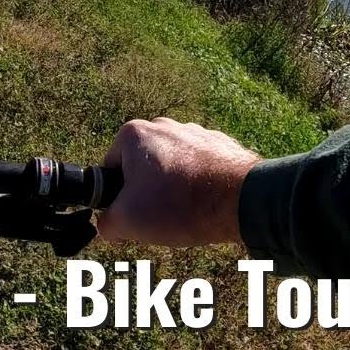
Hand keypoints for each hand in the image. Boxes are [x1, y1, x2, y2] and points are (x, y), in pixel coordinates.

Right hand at [97, 117, 259, 246]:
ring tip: (186, 212)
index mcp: (133, 135)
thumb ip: (106, 222)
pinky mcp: (221, 144)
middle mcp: (163, 125)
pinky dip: (199, 184)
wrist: (243, 201)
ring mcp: (195, 132)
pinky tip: (206, 204)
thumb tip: (108, 224)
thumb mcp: (127, 221)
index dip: (117, 196)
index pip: (110, 168)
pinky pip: (199, 167)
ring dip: (174, 188)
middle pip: (142, 166)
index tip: (132, 212)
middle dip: (146, 191)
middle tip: (158, 216)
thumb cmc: (180, 205)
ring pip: (171, 166)